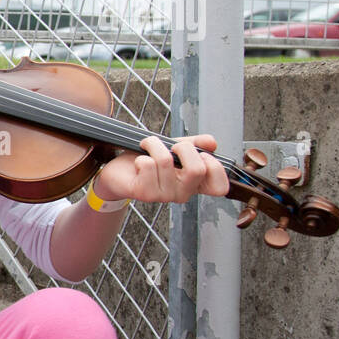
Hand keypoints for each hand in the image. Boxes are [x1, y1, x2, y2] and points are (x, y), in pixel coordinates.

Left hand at [92, 134, 229, 204]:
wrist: (119, 173)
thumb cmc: (149, 160)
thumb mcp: (174, 148)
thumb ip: (194, 144)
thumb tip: (212, 142)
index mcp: (194, 185)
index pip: (220, 188)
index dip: (215, 167)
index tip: (201, 154)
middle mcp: (182, 193)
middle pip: (197, 170)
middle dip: (184, 148)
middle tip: (172, 146)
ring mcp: (163, 196)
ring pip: (166, 161)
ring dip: (154, 145)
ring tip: (148, 147)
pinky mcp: (144, 193)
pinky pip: (148, 165)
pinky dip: (141, 155)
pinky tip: (138, 162)